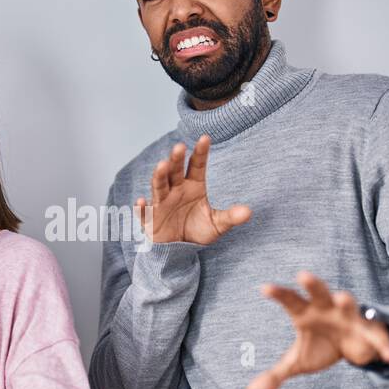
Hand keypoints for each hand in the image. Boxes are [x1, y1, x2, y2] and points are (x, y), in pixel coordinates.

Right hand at [136, 134, 250, 244]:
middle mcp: (176, 189)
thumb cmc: (196, 231)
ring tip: (162, 165)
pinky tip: (141, 202)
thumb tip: (248, 212)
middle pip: (175, 171)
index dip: (200, 153)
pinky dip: (141, 208)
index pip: (197, 165)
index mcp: (193, 186)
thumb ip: (230, 217)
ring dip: (160, 175)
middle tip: (180, 147)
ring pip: (159, 186)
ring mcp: (161, 202)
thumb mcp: (216, 225)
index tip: (205, 138)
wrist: (179, 250)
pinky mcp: (150, 218)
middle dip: (176, 159)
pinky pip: (145, 212)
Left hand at [246, 271, 388, 388]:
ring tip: (343, 297)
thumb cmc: (319, 346)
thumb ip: (275, 374)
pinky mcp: (369, 330)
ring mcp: (349, 316)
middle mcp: (327, 308)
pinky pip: (377, 336)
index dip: (278, 294)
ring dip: (346, 300)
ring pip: (349, 303)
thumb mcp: (297, 363)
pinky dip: (384, 345)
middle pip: (319, 292)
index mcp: (306, 313)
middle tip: (303, 275)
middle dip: (313, 284)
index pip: (290, 301)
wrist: (353, 346)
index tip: (264, 288)